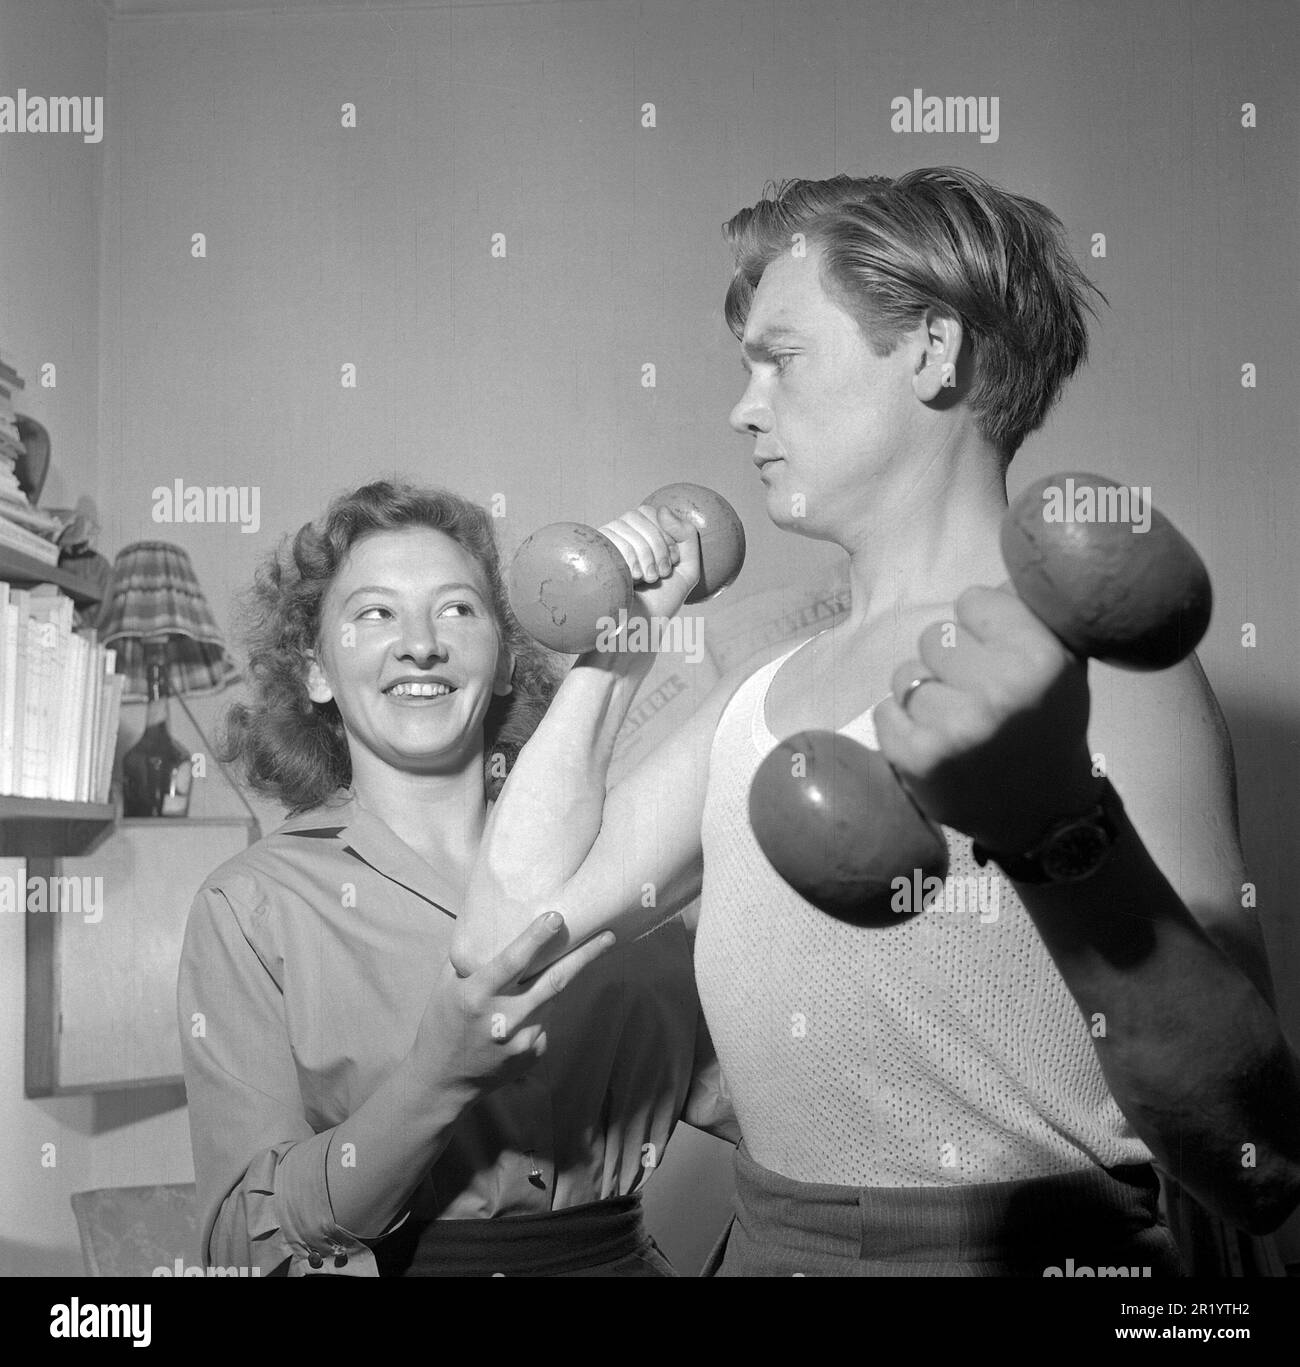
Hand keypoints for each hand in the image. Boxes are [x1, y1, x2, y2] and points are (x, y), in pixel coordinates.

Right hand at [416, 912, 615, 1096]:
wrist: (443, 1081)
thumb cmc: (443, 1023)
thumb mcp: (447, 986)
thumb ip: (474, 958)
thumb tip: (500, 921)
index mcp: (476, 996)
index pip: (511, 962)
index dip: (536, 939)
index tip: (558, 917)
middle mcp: (503, 1019)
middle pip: (553, 981)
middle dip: (584, 956)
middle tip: (608, 936)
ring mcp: (522, 1040)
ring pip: (552, 999)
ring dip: (564, 978)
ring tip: (583, 955)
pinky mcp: (533, 1054)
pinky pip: (546, 1020)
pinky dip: (543, 1008)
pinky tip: (529, 1008)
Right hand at [598, 504, 701, 625]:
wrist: (635, 631)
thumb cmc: (660, 605)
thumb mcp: (686, 570)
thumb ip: (687, 536)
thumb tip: (663, 509)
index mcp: (639, 538)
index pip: (649, 512)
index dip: (665, 533)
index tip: (672, 561)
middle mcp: (618, 538)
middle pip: (637, 515)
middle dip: (657, 545)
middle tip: (660, 574)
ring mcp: (603, 545)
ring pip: (625, 524)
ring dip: (645, 554)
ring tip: (646, 580)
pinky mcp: (591, 554)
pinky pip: (612, 537)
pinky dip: (630, 559)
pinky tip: (631, 580)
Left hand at [874, 585, 1101, 852]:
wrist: (1043, 812)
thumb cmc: (1049, 726)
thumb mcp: (1062, 664)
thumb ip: (1028, 613)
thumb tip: (997, 571)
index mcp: (1039, 659)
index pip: (973, 600)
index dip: (982, 626)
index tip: (996, 653)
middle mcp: (998, 691)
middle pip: (935, 635)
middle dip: (949, 661)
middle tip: (975, 693)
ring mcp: (954, 727)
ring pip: (906, 673)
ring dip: (924, 693)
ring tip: (956, 719)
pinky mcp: (917, 757)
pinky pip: (885, 710)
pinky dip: (903, 725)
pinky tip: (934, 741)